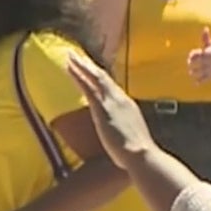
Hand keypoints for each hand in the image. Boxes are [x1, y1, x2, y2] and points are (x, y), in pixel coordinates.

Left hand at [65, 52, 159, 168]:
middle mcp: (121, 99)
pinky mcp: (102, 107)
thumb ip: (126, 132)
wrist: (141, 154)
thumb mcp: (133, 137)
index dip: (100, 77)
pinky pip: (88, 86)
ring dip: (82, 65)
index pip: (112, 88)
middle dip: (90, 66)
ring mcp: (112, 101)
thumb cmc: (139, 153)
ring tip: (70, 56)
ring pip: (95, 77)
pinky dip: (79, 75)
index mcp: (129, 106)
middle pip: (104, 78)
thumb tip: (124, 136)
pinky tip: (70, 67)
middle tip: (78, 56)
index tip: (92, 69)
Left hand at [187, 27, 210, 83]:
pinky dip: (200, 81)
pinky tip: (195, 83)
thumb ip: (206, 38)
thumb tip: (205, 27)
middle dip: (192, 63)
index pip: (198, 52)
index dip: (192, 54)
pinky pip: (205, 79)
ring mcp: (209, 68)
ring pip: (200, 70)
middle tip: (188, 63)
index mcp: (207, 53)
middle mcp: (208, 61)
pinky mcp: (210, 75)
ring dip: (194, 72)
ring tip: (190, 73)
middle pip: (198, 61)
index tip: (190, 56)